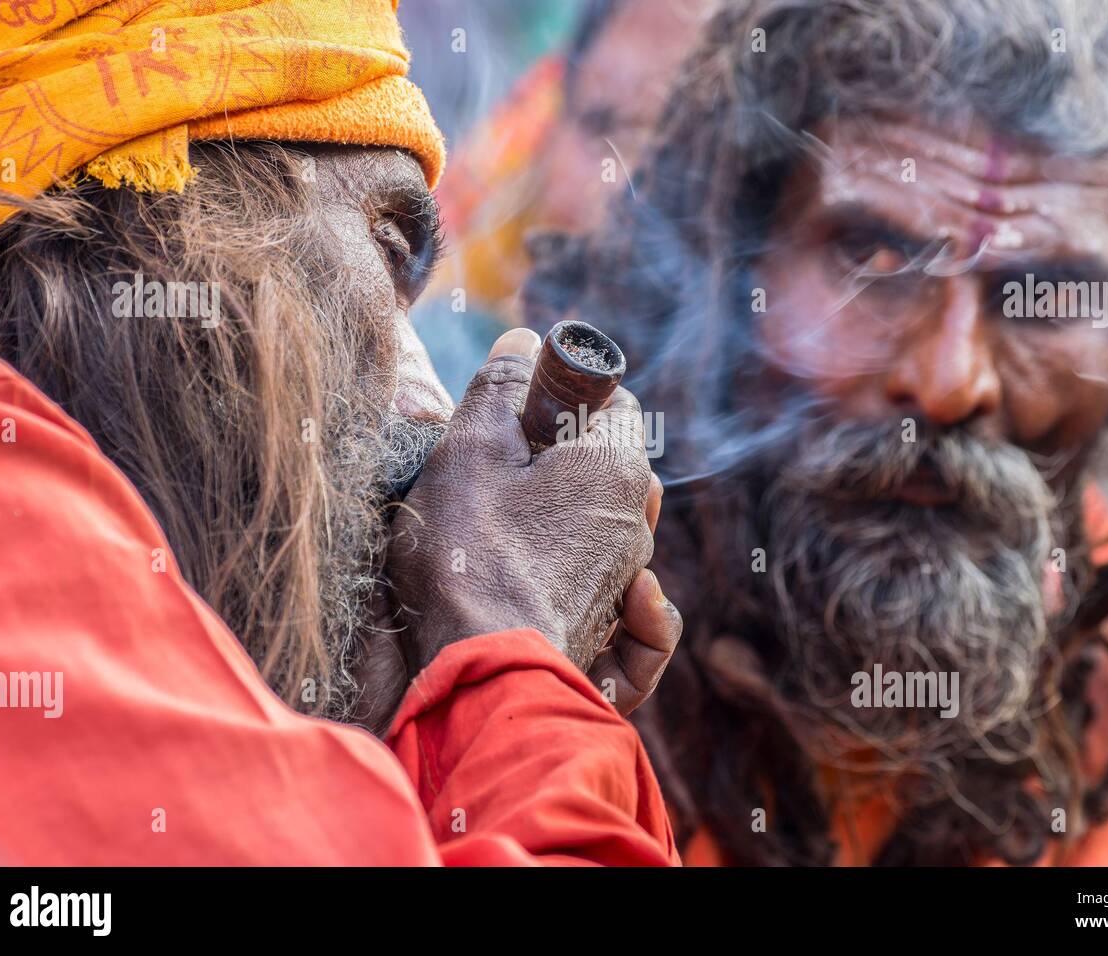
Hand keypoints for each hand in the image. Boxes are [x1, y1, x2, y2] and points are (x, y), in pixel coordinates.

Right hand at [385, 329, 680, 706]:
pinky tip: (589, 596)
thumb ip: (500, 389)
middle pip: (612, 468)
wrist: (478, 670)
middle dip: (564, 461)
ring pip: (615, 533)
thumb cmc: (470, 556)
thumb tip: (523, 340)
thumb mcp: (470, 452)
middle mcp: (638, 522)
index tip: (518, 414)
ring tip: (515, 533)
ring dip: (574, 525)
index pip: (616, 402)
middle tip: (501, 474)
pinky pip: (635, 610)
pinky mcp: (612, 633)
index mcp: (617, 466)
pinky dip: (616, 598)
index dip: (567, 397)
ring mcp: (628, 581)